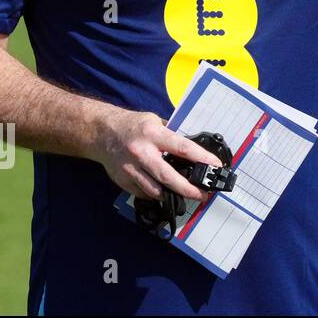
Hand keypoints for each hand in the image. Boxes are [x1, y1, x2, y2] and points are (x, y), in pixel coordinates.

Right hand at [91, 108, 222, 200]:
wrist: (101, 133)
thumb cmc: (133, 126)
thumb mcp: (155, 122)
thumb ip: (172, 135)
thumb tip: (194, 151)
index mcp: (153, 134)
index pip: (183, 148)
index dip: (202, 158)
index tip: (216, 166)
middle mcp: (141, 152)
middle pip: (168, 176)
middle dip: (188, 189)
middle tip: (203, 195)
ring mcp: (130, 169)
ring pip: (155, 190)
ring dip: (173, 195)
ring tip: (188, 195)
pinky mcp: (122, 180)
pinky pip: (143, 193)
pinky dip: (156, 194)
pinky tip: (165, 192)